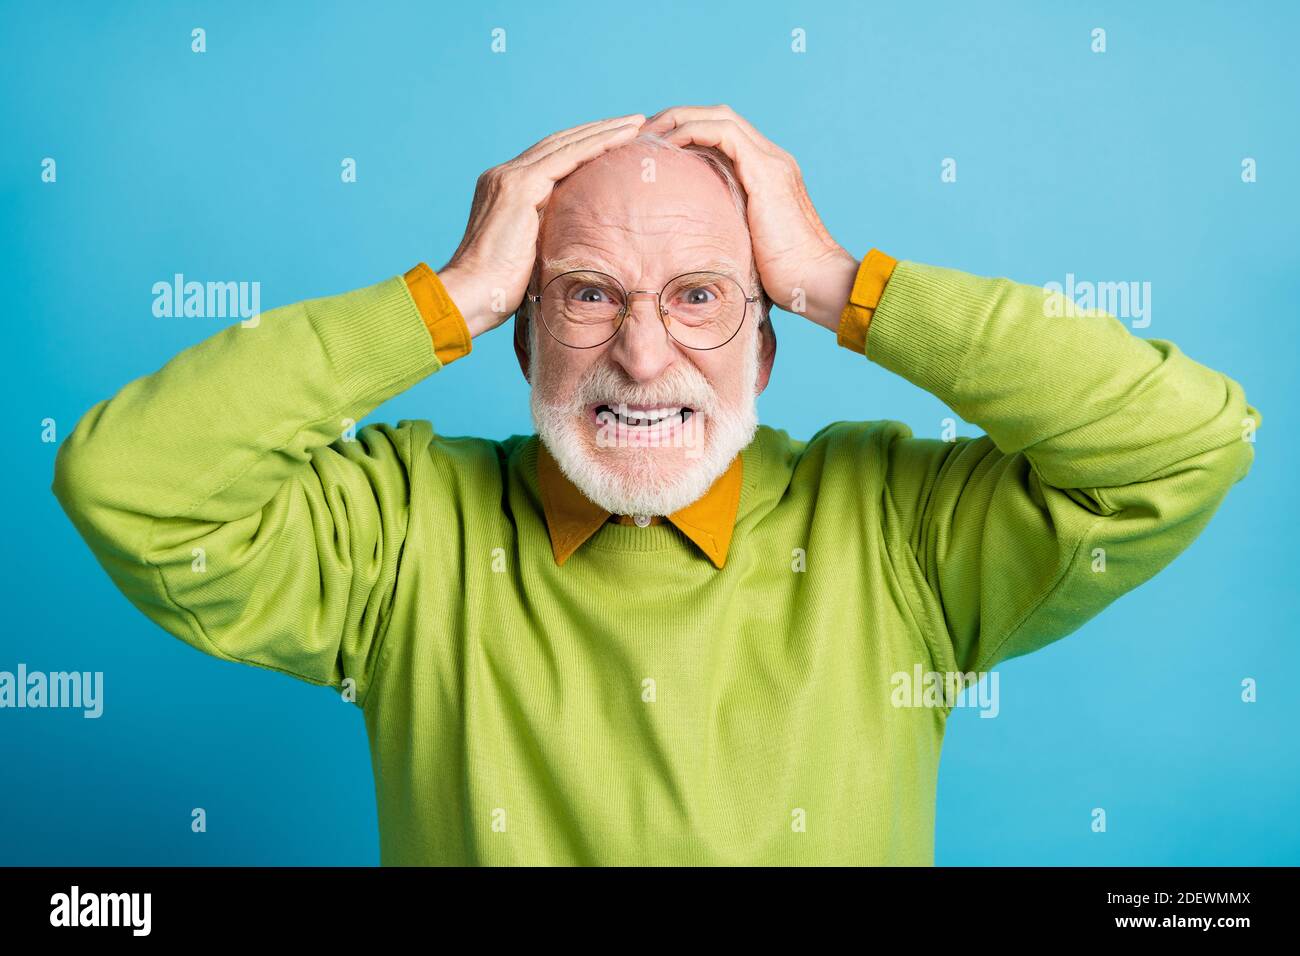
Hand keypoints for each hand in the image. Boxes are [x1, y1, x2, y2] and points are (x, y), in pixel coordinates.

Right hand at [437, 113, 644, 337]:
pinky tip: (622, 138)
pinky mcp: (519, 187)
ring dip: (604, 131)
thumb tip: (577, 242)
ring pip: (566, 144)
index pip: (551, 160)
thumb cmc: (499, 290)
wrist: (471, 295)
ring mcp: (509, 178)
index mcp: (504, 191)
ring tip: (635, 124)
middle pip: (559, 144)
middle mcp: (504, 176)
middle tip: (632, 123)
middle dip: (597, 131)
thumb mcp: (529, 255)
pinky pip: (567, 157)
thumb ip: (547, 236)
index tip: (614, 143)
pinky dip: (596, 145)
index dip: (583, 148)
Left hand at [642, 105, 859, 331]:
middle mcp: (772, 159)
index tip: (654, 148)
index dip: (686, 132)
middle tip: (642, 135)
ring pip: (719, 116)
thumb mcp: (743, 246)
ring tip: (648, 135)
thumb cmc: (782, 279)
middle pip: (718, 117)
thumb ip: (723, 229)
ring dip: (679, 119)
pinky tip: (668, 145)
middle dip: (677, 118)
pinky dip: (692, 131)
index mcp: (766, 174)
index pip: (722, 134)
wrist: (814, 282)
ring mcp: (772, 161)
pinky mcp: (766, 171)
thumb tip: (687, 244)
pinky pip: (724, 133)